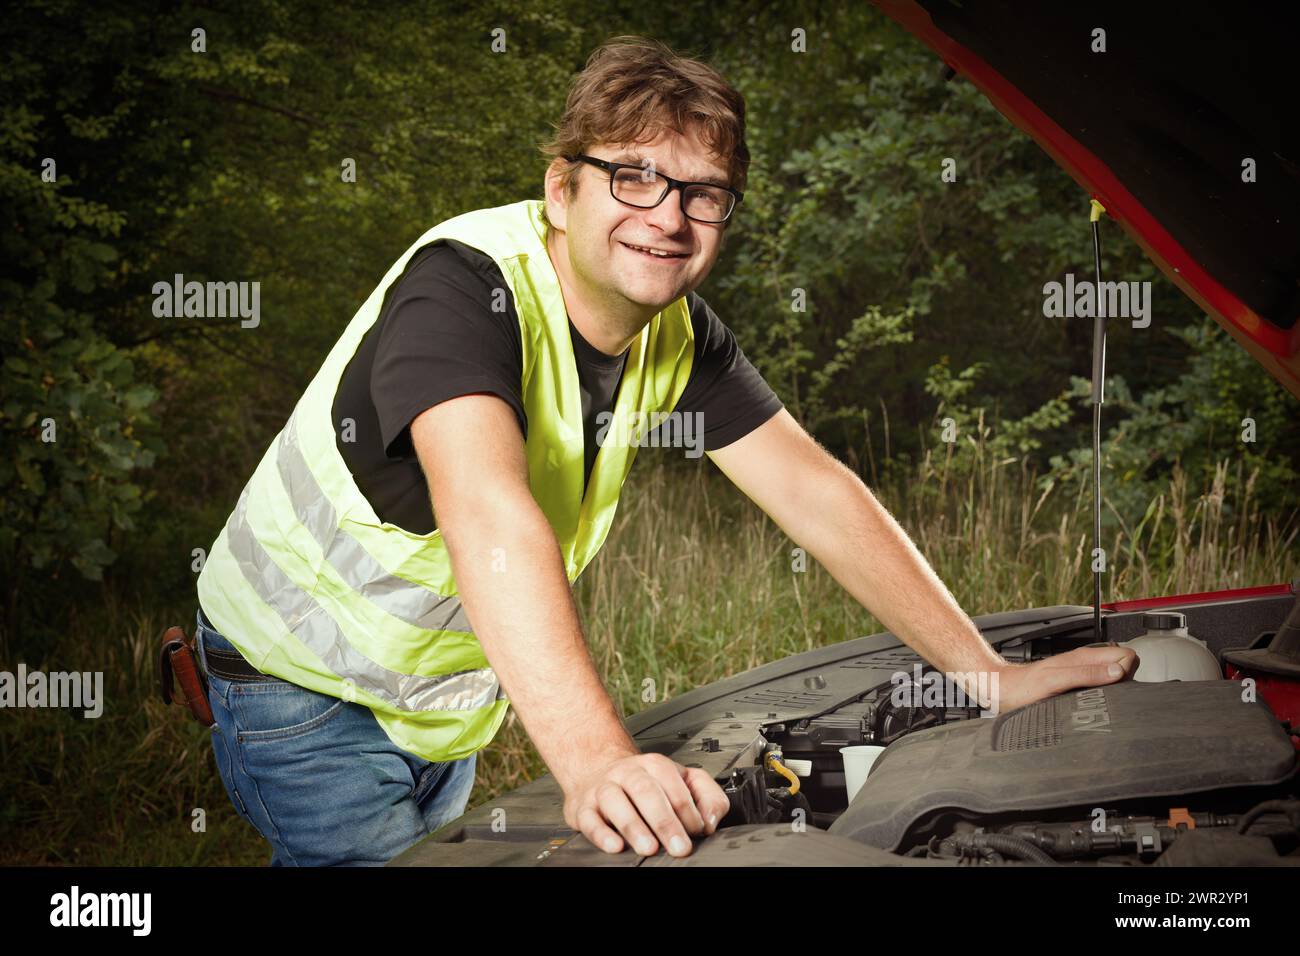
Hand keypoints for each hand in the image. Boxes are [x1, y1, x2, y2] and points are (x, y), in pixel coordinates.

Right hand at [563, 752, 729, 857]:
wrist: (595, 768)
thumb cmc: (643, 782)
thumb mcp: (680, 780)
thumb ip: (706, 795)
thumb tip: (711, 820)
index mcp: (654, 765)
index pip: (673, 783)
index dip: (688, 809)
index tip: (697, 830)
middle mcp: (627, 773)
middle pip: (646, 791)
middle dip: (665, 821)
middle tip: (679, 847)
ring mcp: (603, 789)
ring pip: (616, 802)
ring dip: (634, 826)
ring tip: (649, 848)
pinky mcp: (583, 808)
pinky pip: (590, 819)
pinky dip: (601, 834)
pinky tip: (615, 846)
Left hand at [991, 644, 1138, 712]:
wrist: (1003, 691)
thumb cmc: (1024, 687)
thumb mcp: (1056, 681)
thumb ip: (1086, 674)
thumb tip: (1118, 672)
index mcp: (1085, 657)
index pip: (1127, 655)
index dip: (1129, 670)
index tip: (1121, 685)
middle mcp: (1086, 663)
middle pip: (1124, 666)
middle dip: (1127, 680)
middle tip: (1112, 695)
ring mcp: (1082, 673)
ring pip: (1114, 676)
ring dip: (1116, 688)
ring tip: (1102, 701)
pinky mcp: (1077, 684)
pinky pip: (1101, 686)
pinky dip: (1104, 694)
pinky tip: (1095, 704)